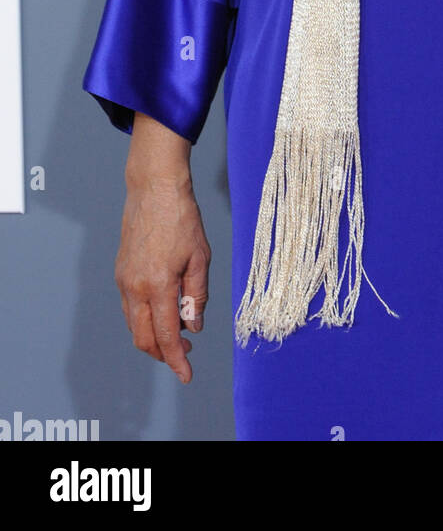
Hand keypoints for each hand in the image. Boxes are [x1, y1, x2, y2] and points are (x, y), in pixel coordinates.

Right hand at [116, 114, 209, 383]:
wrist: (153, 189)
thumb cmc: (182, 218)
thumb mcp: (200, 257)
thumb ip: (197, 295)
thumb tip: (194, 325)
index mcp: (158, 285)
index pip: (165, 335)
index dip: (176, 360)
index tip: (187, 375)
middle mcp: (135, 287)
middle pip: (143, 338)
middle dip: (163, 353)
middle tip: (185, 354)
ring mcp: (124, 280)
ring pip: (133, 324)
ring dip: (153, 336)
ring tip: (179, 333)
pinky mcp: (120, 271)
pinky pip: (129, 307)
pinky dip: (144, 318)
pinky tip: (162, 312)